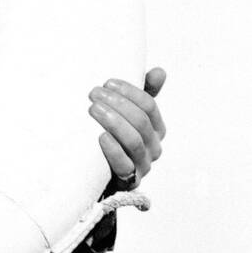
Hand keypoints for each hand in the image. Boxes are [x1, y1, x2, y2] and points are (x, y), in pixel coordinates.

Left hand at [88, 67, 166, 189]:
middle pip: (141, 121)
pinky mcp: (128, 181)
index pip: (149, 106)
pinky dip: (113, 150)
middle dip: (117, 104)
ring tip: (93, 109)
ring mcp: (142, 165)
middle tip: (94, 93)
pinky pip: (124, 165)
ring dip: (114, 122)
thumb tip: (159, 72)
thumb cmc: (115, 139)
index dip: (130, 92)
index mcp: (156, 128)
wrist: (99, 175)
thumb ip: (143, 94)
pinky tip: (101, 137)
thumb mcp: (127, 115)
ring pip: (134, 141)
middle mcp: (153, 147)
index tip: (107, 82)